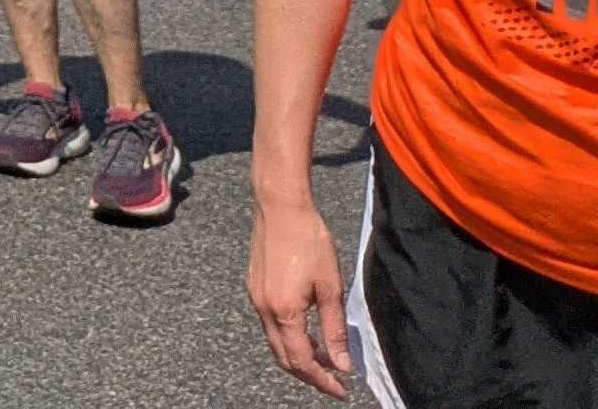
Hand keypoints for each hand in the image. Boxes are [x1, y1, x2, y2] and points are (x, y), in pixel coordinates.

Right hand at [247, 190, 354, 396]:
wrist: (280, 206)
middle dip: (309, 374)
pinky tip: (307, 330)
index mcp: (284, 311)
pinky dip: (289, 336)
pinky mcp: (254, 286)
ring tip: (325, 356)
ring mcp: (255, 298)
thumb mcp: (330, 287)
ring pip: (275, 342)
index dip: (322, 380)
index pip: (302, 361)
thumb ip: (334, 330)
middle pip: (283, 358)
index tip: (341, 390)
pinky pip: (270, 324)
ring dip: (298, 355)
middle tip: (334, 380)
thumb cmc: (309, 241)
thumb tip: (343, 365)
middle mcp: (263, 309)